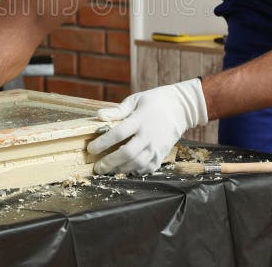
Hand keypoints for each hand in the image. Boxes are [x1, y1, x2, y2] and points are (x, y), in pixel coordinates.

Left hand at [86, 78, 207, 174]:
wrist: (181, 108)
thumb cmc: (154, 102)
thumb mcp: (135, 100)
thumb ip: (117, 110)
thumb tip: (99, 116)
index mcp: (140, 119)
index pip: (119, 133)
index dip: (103, 142)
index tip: (91, 148)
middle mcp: (149, 135)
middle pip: (128, 153)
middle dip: (110, 162)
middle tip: (97, 167)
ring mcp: (157, 147)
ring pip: (137, 164)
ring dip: (120, 169)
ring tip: (108, 170)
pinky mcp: (162, 155)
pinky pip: (147, 168)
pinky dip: (135, 171)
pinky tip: (125, 169)